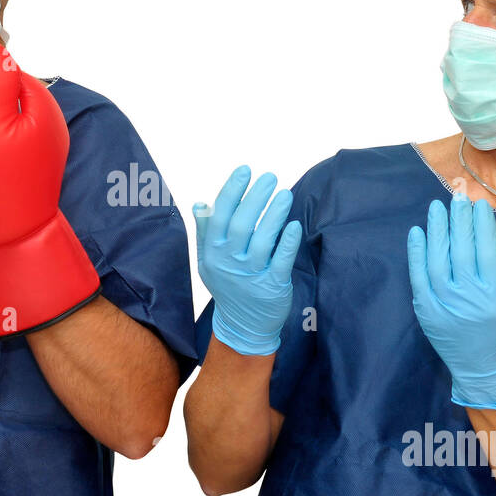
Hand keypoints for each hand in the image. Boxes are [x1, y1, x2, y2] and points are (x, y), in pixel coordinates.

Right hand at [194, 166, 301, 355]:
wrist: (242, 325)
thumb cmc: (227, 285)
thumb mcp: (208, 261)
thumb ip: (205, 232)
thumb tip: (200, 202)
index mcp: (212, 252)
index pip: (220, 215)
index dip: (233, 190)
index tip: (246, 170)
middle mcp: (228, 262)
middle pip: (242, 224)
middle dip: (256, 198)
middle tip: (270, 177)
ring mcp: (250, 275)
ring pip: (263, 240)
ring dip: (274, 214)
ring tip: (285, 194)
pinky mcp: (272, 286)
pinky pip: (281, 260)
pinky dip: (288, 242)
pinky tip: (294, 225)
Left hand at [406, 193, 495, 409]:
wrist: (483, 374)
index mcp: (495, 296)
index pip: (486, 250)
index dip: (482, 225)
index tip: (480, 204)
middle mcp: (466, 296)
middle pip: (460, 249)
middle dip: (459, 220)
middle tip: (457, 197)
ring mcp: (442, 303)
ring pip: (436, 258)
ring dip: (436, 230)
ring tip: (437, 207)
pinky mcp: (424, 310)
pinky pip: (418, 276)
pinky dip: (416, 253)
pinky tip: (417, 232)